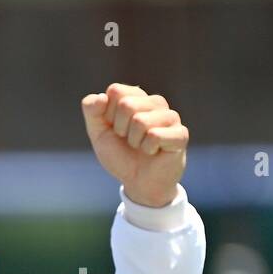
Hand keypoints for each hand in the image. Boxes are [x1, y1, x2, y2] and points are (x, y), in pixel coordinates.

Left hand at [81, 83, 187, 207]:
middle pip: (127, 104)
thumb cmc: (120, 154)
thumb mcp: (98, 134)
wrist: (138, 181)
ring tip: (141, 146)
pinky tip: (153, 151)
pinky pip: (155, 136)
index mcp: (136, 97)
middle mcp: (155, 102)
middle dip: (120, 129)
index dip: (108, 115)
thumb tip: (100, 97)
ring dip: (134, 141)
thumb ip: (92, 112)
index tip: (115, 128)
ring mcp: (170, 116)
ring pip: (140, 121)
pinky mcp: (180, 133)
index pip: (116, 91)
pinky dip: (147, 149)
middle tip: (128, 140)